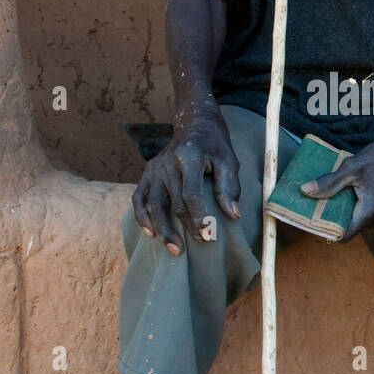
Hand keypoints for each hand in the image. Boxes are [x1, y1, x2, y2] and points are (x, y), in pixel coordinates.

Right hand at [132, 104, 240, 255]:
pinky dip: (142, 216)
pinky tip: (150, 233)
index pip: (191, 193)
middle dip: (184, 227)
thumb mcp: (228, 160)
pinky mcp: (147, 173)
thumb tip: (234, 215)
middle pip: (173, 202)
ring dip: (162, 229)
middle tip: (197, 245)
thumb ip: (229, 187)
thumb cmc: (214, 145)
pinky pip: (139, 197)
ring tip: (175, 249)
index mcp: (189, 156)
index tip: (209, 237)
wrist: (194, 124)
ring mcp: (154, 168)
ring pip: (153, 204)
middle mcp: (167, 163)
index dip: (199, 217)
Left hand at [299, 128, 373, 242]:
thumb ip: (328, 183)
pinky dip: (343, 204)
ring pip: (348, 219)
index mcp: (367, 214)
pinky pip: (354, 211)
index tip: (310, 217)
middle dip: (326, 218)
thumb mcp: (350, 169)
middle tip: (309, 205)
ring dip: (334, 210)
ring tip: (319, 197)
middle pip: (344, 228)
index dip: (325, 229)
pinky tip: (333, 192)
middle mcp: (372, 218)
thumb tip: (305, 191)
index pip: (342, 235)